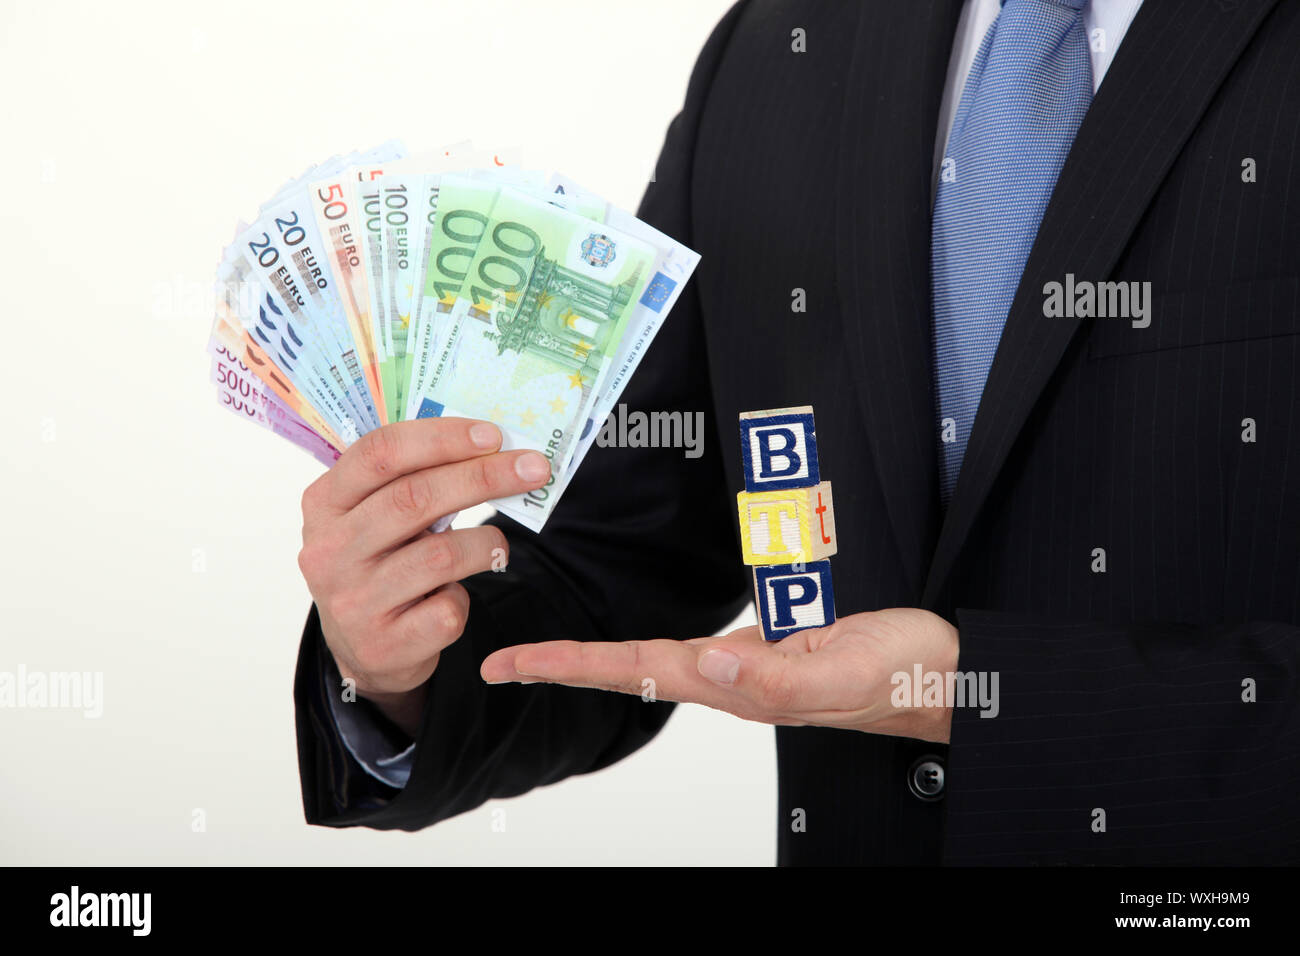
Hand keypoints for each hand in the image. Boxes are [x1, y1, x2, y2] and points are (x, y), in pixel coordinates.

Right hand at [298, 418, 551, 737]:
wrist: (362, 648)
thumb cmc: (381, 563)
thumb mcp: (375, 516)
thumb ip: (413, 480)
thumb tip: (492, 447)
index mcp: (324, 503)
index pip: (380, 453)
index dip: (441, 438)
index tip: (494, 435)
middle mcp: (328, 550)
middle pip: (413, 498)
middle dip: (482, 477)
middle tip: (533, 469)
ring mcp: (352, 600)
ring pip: (439, 556)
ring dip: (485, 543)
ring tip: (499, 545)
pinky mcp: (383, 644)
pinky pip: (446, 610)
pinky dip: (464, 598)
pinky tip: (456, 595)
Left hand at [481, 608, 959, 742]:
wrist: (944, 673)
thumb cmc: (903, 673)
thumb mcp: (845, 671)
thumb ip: (777, 676)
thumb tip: (708, 665)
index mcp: (741, 682)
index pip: (635, 670)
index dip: (568, 664)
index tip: (510, 663)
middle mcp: (735, 677)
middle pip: (630, 670)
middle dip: (562, 665)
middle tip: (502, 662)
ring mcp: (750, 666)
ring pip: (657, 659)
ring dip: (597, 658)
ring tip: (545, 656)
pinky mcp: (772, 648)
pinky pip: (695, 646)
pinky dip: (648, 644)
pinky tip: (638, 646)